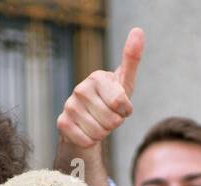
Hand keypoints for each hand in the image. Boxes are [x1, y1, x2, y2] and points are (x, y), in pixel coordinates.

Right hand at [56, 27, 142, 149]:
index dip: (125, 112)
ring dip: (103, 133)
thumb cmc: (110, 99)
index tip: (121, 107)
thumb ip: (131, 59)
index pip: (120, 104)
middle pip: (111, 121)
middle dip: (114, 124)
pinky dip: (91, 141)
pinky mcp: (62, 123)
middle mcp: (80, 89)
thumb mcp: (125, 82)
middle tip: (108, 117)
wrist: (87, 121)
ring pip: (99, 133)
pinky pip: (87, 141)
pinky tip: (87, 131)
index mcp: (97, 78)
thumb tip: (138, 30)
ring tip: (98, 123)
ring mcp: (69, 106)